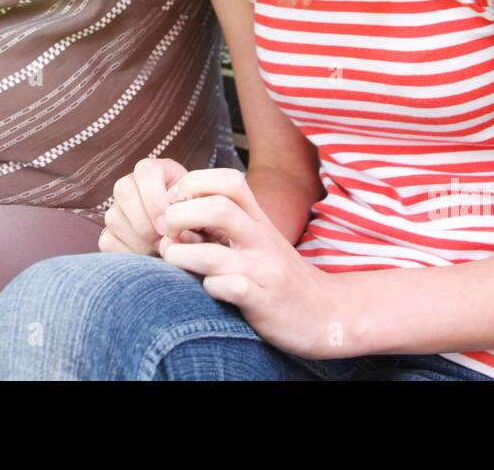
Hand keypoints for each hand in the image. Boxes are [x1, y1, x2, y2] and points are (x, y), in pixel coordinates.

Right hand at [98, 156, 194, 254]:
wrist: (191, 237)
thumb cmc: (197, 219)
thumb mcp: (200, 210)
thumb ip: (192, 212)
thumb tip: (170, 229)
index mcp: (154, 170)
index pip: (145, 172)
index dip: (155, 201)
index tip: (168, 226)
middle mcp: (130, 184)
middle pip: (125, 192)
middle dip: (146, 224)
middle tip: (163, 241)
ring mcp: (116, 209)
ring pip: (115, 219)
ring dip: (139, 241)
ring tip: (159, 249)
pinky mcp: (108, 233)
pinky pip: (108, 242)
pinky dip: (128, 254)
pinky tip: (147, 257)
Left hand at [156, 168, 345, 359]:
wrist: (326, 312)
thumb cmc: (277, 274)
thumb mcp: (255, 241)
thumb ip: (221, 226)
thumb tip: (173, 217)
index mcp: (258, 218)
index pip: (229, 180)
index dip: (195, 182)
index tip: (177, 202)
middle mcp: (261, 239)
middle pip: (217, 207)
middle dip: (179, 214)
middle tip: (168, 231)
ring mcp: (262, 270)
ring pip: (212, 254)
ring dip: (180, 254)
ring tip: (172, 258)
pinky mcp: (263, 301)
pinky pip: (228, 289)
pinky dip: (209, 287)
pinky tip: (207, 289)